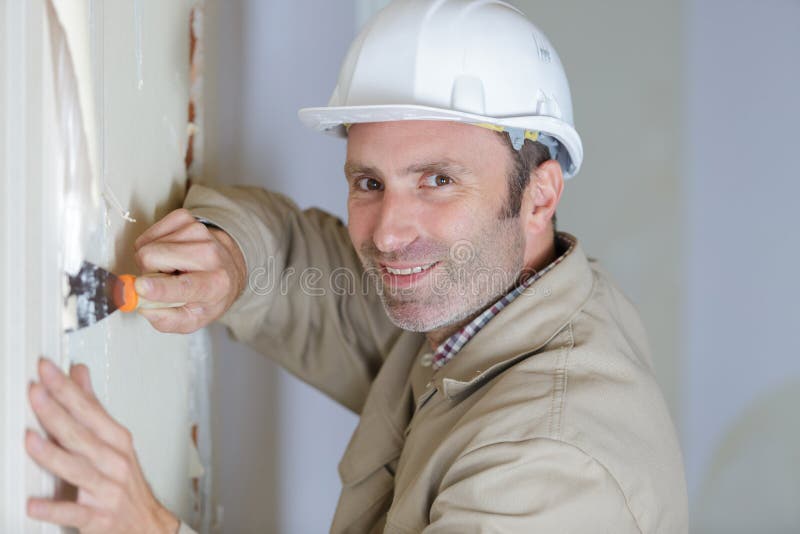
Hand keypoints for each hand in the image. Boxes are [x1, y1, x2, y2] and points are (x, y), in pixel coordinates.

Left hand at [25, 358, 178, 533]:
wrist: (147, 526)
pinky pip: (74, 513)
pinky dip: (54, 508)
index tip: (47, 371)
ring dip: (52, 454)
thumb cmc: (127, 482)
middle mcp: (114, 462)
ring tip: (29, 439)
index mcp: (117, 440)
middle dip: (56, 412)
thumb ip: (92, 406)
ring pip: (77, 469)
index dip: (67, 389)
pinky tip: (34, 503)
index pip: (89, 409)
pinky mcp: (99, 518)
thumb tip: (79, 373)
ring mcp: (107, 490)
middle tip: (35, 392)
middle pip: (81, 434)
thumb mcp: (114, 440)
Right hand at [133, 208, 246, 332]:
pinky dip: (153, 245)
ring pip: (147, 245)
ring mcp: (198, 231)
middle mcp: (209, 254)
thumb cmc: (208, 295)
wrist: (228, 267)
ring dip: (153, 260)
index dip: (159, 287)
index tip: (141, 287)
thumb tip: (142, 306)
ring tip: (171, 267)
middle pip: (154, 256)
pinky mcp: (185, 218)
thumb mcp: (193, 319)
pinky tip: (170, 253)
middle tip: (164, 279)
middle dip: (148, 272)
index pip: (184, 285)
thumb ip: (167, 320)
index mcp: (215, 284)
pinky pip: (149, 233)